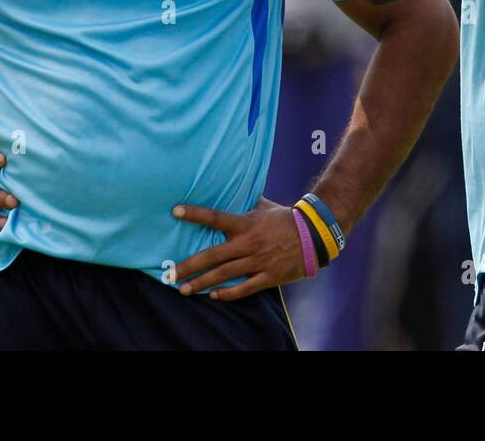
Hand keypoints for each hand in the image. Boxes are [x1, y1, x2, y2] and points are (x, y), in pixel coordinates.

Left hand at [171, 197, 305, 299]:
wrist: (314, 234)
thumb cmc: (286, 218)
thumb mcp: (264, 205)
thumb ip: (246, 202)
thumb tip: (233, 188)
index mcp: (246, 224)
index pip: (215, 217)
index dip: (195, 214)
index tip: (175, 211)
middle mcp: (248, 243)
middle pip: (213, 255)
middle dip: (189, 266)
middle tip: (170, 275)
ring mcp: (258, 261)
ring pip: (224, 274)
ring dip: (202, 283)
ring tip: (184, 289)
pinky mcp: (269, 276)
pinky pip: (245, 288)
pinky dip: (229, 294)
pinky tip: (214, 296)